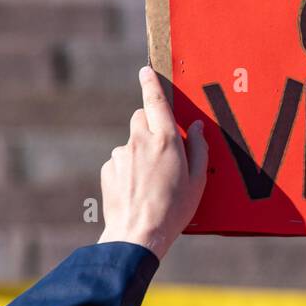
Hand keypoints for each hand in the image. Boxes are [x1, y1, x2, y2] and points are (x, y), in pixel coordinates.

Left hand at [98, 66, 208, 258]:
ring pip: (131, 142)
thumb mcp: (197, 180)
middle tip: (162, 144)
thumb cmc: (174, 210)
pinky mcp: (108, 169)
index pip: (155, 101)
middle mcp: (140, 141)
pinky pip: (120, 161)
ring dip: (139, 151)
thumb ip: (198, 148)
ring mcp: (120, 155)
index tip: (145, 70)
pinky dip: (128, 168)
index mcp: (165, 140)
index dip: (150, 83)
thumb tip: (195, 127)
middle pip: (140, 117)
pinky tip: (137, 189)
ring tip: (151, 181)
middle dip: (149, 122)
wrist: (137, 235)